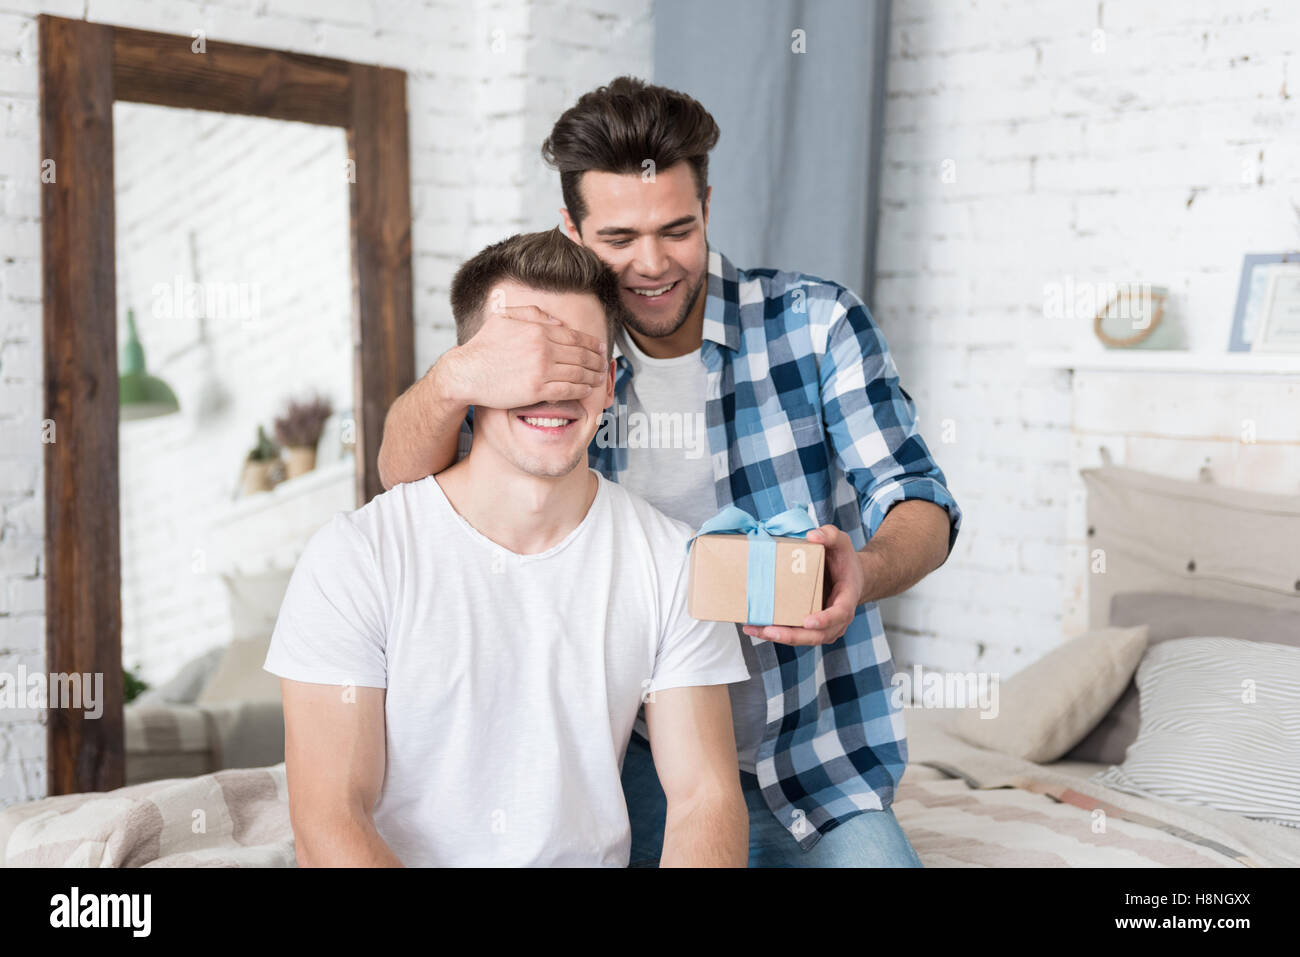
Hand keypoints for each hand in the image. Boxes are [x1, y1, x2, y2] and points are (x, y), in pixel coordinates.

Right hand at [441, 305, 607, 408]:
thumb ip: (531, 314)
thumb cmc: (482, 347)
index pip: (574, 336)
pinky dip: (581, 389)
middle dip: (596, 359)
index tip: (600, 347)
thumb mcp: (503, 319)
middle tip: (604, 363)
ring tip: (599, 377)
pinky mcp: (537, 390)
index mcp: (537, 330)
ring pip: (578, 372)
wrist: (465, 373)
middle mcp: (543, 348)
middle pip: (580, 354)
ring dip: (593, 375)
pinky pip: (568, 389)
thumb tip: (557, 321)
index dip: (591, 342)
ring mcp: (541, 370)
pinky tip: (587, 389)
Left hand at [741, 524, 862, 645]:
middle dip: (792, 636)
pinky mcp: (809, 626)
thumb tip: (811, 536)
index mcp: (847, 599)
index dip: (825, 620)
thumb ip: (830, 535)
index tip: (808, 621)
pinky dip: (775, 632)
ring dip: (778, 637)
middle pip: (817, 635)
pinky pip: (794, 633)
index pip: (839, 614)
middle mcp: (837, 619)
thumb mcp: (841, 542)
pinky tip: (755, 627)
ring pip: (803, 638)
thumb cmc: (843, 559)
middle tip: (769, 630)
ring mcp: (824, 626)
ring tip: (754, 629)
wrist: (848, 576)